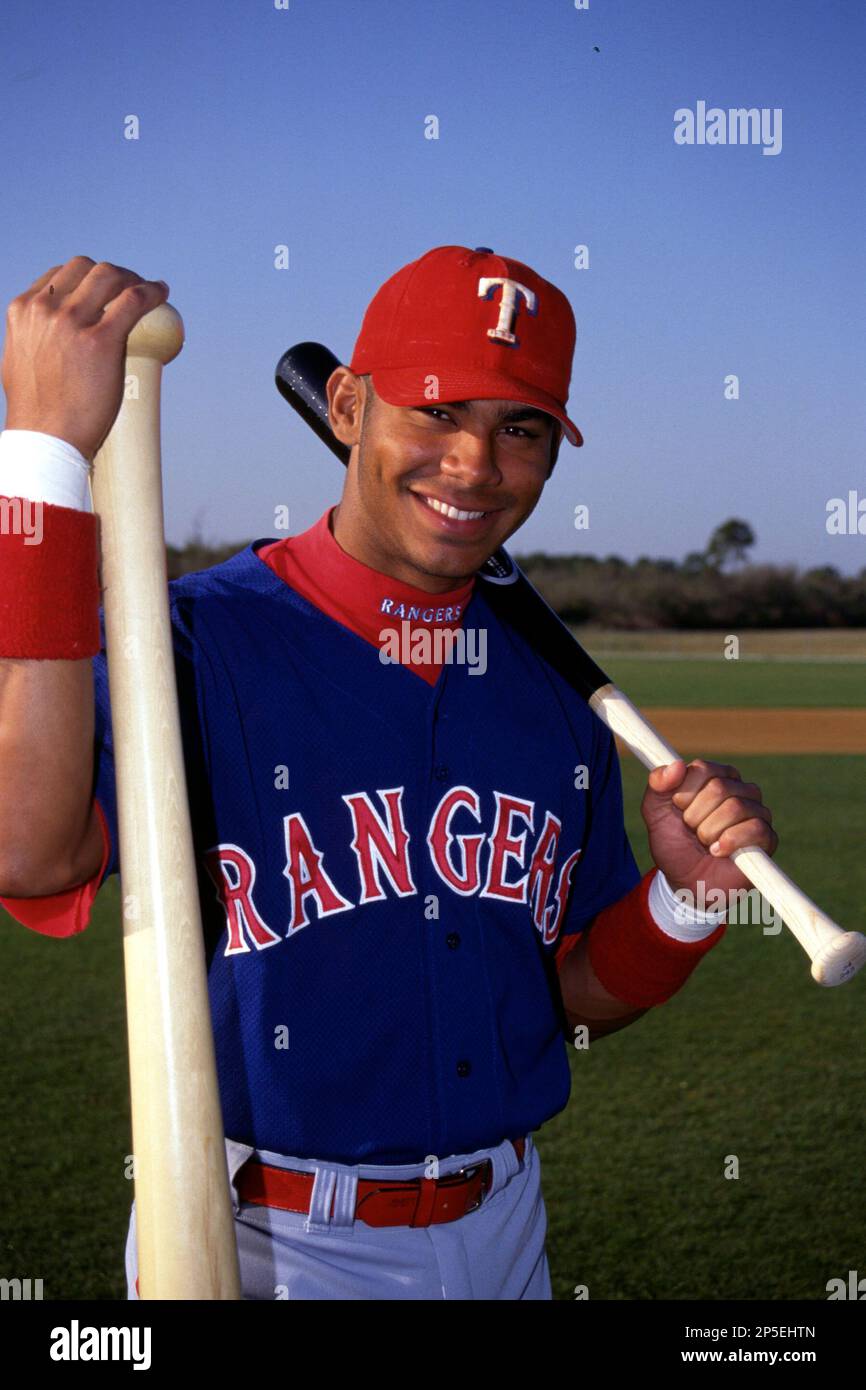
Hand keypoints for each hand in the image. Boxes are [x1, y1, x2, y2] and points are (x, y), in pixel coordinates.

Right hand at [2, 256, 169, 461]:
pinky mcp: (102, 340)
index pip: (60, 275)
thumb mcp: (19, 359)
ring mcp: (72, 322)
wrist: (47, 439)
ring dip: (133, 279)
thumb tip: (49, 337)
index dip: (87, 276)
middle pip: (86, 268)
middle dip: (112, 273)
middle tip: (130, 288)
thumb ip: (33, 338)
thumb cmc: (36, 411)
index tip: (104, 288)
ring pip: (111, 277)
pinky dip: (152, 292)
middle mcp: (45, 310)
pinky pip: (134, 301)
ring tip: (149, 290)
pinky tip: (161, 293)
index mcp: (24, 310)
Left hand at [641, 758, 777, 898]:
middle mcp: (740, 789)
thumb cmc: (673, 843)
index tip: (679, 810)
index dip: (685, 794)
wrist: (685, 882)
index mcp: (715, 776)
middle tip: (692, 831)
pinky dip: (731, 842)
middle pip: (719, 788)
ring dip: (710, 832)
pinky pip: (755, 828)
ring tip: (705, 843)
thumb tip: (676, 764)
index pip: (703, 769)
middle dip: (695, 816)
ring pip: (736, 808)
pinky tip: (718, 852)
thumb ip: (658, 785)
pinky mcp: (767, 837)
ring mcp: (757, 812)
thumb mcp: (655, 812)